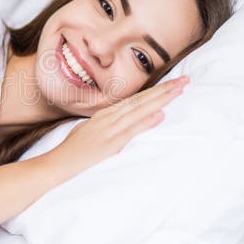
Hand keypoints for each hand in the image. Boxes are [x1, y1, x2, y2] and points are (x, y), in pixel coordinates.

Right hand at [48, 75, 188, 175]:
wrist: (58, 162)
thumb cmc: (73, 149)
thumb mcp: (91, 131)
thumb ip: (111, 125)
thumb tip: (132, 120)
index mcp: (106, 114)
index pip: (136, 99)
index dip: (156, 91)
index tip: (173, 84)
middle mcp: (109, 117)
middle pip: (141, 100)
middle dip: (164, 90)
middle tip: (185, 80)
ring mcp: (109, 129)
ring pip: (139, 109)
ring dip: (160, 99)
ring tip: (179, 90)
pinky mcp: (110, 143)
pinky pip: (130, 129)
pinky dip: (145, 120)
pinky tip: (159, 113)